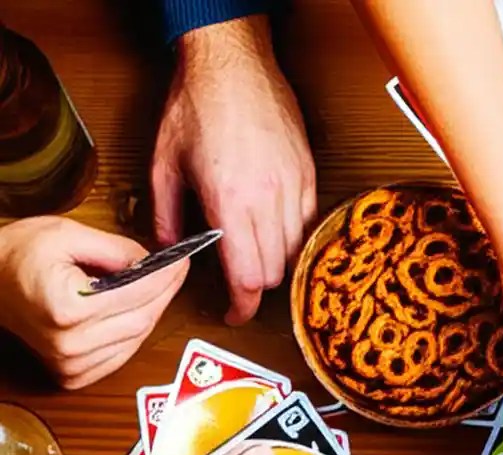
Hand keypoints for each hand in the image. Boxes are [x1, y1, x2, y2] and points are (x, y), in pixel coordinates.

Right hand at [0, 216, 185, 388]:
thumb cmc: (16, 255)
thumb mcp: (66, 234)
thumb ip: (116, 249)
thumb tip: (154, 262)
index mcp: (69, 309)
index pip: (140, 293)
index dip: (167, 275)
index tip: (182, 260)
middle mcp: (71, 344)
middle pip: (143, 318)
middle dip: (166, 291)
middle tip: (177, 271)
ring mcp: (70, 364)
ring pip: (137, 338)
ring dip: (153, 311)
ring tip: (158, 286)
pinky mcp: (71, 375)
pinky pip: (121, 355)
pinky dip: (135, 332)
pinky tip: (136, 311)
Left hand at [152, 15, 315, 324]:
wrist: (233, 64)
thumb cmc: (196, 106)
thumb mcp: (164, 164)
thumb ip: (168, 216)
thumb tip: (172, 250)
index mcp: (230, 201)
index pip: (248, 276)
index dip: (242, 306)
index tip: (234, 313)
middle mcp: (268, 199)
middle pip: (274, 271)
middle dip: (255, 287)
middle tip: (238, 287)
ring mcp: (294, 186)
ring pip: (296, 251)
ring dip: (276, 263)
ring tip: (255, 258)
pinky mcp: (308, 173)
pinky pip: (308, 222)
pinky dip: (294, 236)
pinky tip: (274, 230)